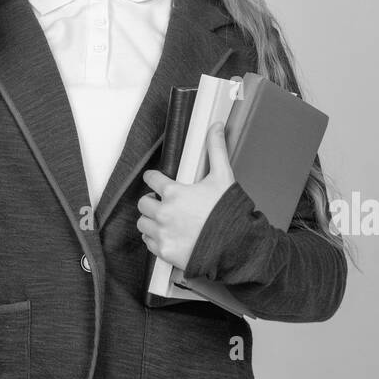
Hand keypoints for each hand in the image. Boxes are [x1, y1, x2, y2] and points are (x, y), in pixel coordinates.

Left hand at [137, 121, 235, 271]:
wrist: (236, 247)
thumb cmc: (229, 212)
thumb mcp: (223, 177)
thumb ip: (216, 150)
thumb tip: (216, 125)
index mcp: (174, 193)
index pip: (151, 179)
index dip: (154, 178)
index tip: (156, 180)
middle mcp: (164, 213)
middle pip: (143, 202)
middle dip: (152, 201)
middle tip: (164, 203)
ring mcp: (163, 234)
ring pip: (143, 223)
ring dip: (151, 220)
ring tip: (164, 220)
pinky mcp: (164, 252)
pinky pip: (148, 242)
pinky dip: (154, 239)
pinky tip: (167, 236)